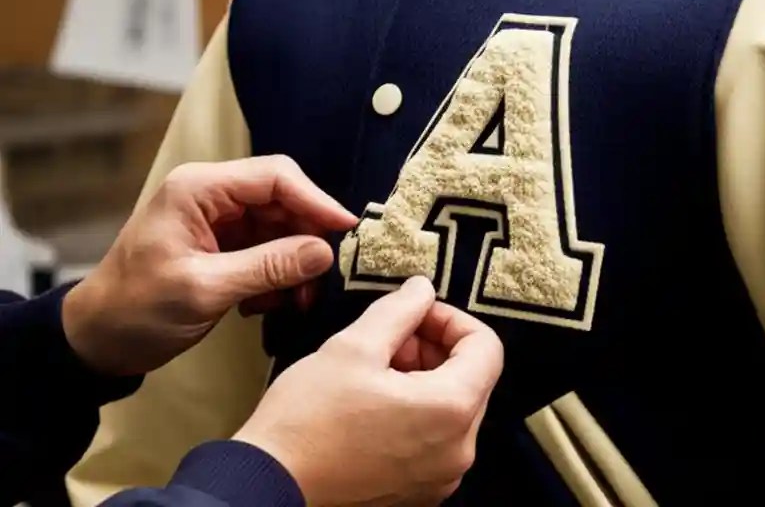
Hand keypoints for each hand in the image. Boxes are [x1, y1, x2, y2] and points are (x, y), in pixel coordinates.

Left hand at [62, 156, 356, 375]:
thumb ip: (267, 267)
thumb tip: (325, 252)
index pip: (275, 176)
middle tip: (323, 277)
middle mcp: (211, 196)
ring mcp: (218, 222)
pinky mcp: (224, 247)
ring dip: (294, 264)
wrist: (95, 342)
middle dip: (307, 239)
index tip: (347, 230)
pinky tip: (265, 304)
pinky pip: (269, 250)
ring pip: (282, 228)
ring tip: (294, 300)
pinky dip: (278, 276)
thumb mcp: (204, 289)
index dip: (316, 201)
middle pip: (283, 200)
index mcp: (198, 189)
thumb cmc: (135, 310)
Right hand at [234, 276, 503, 506]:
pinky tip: (375, 404)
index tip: (419, 313)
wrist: (265, 485)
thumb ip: (400, 311)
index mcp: (451, 411)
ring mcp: (441, 477)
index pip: (487, 348)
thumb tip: (422, 290)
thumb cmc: (306, 422)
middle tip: (393, 338)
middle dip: (436, 349)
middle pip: (473, 379)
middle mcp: (458, 450)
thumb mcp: (353, 347)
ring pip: (453, 410)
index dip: (452, 320)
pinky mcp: (419, 492)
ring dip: (426, 380)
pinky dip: (417, 414)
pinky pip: (436, 441)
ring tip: (378, 370)